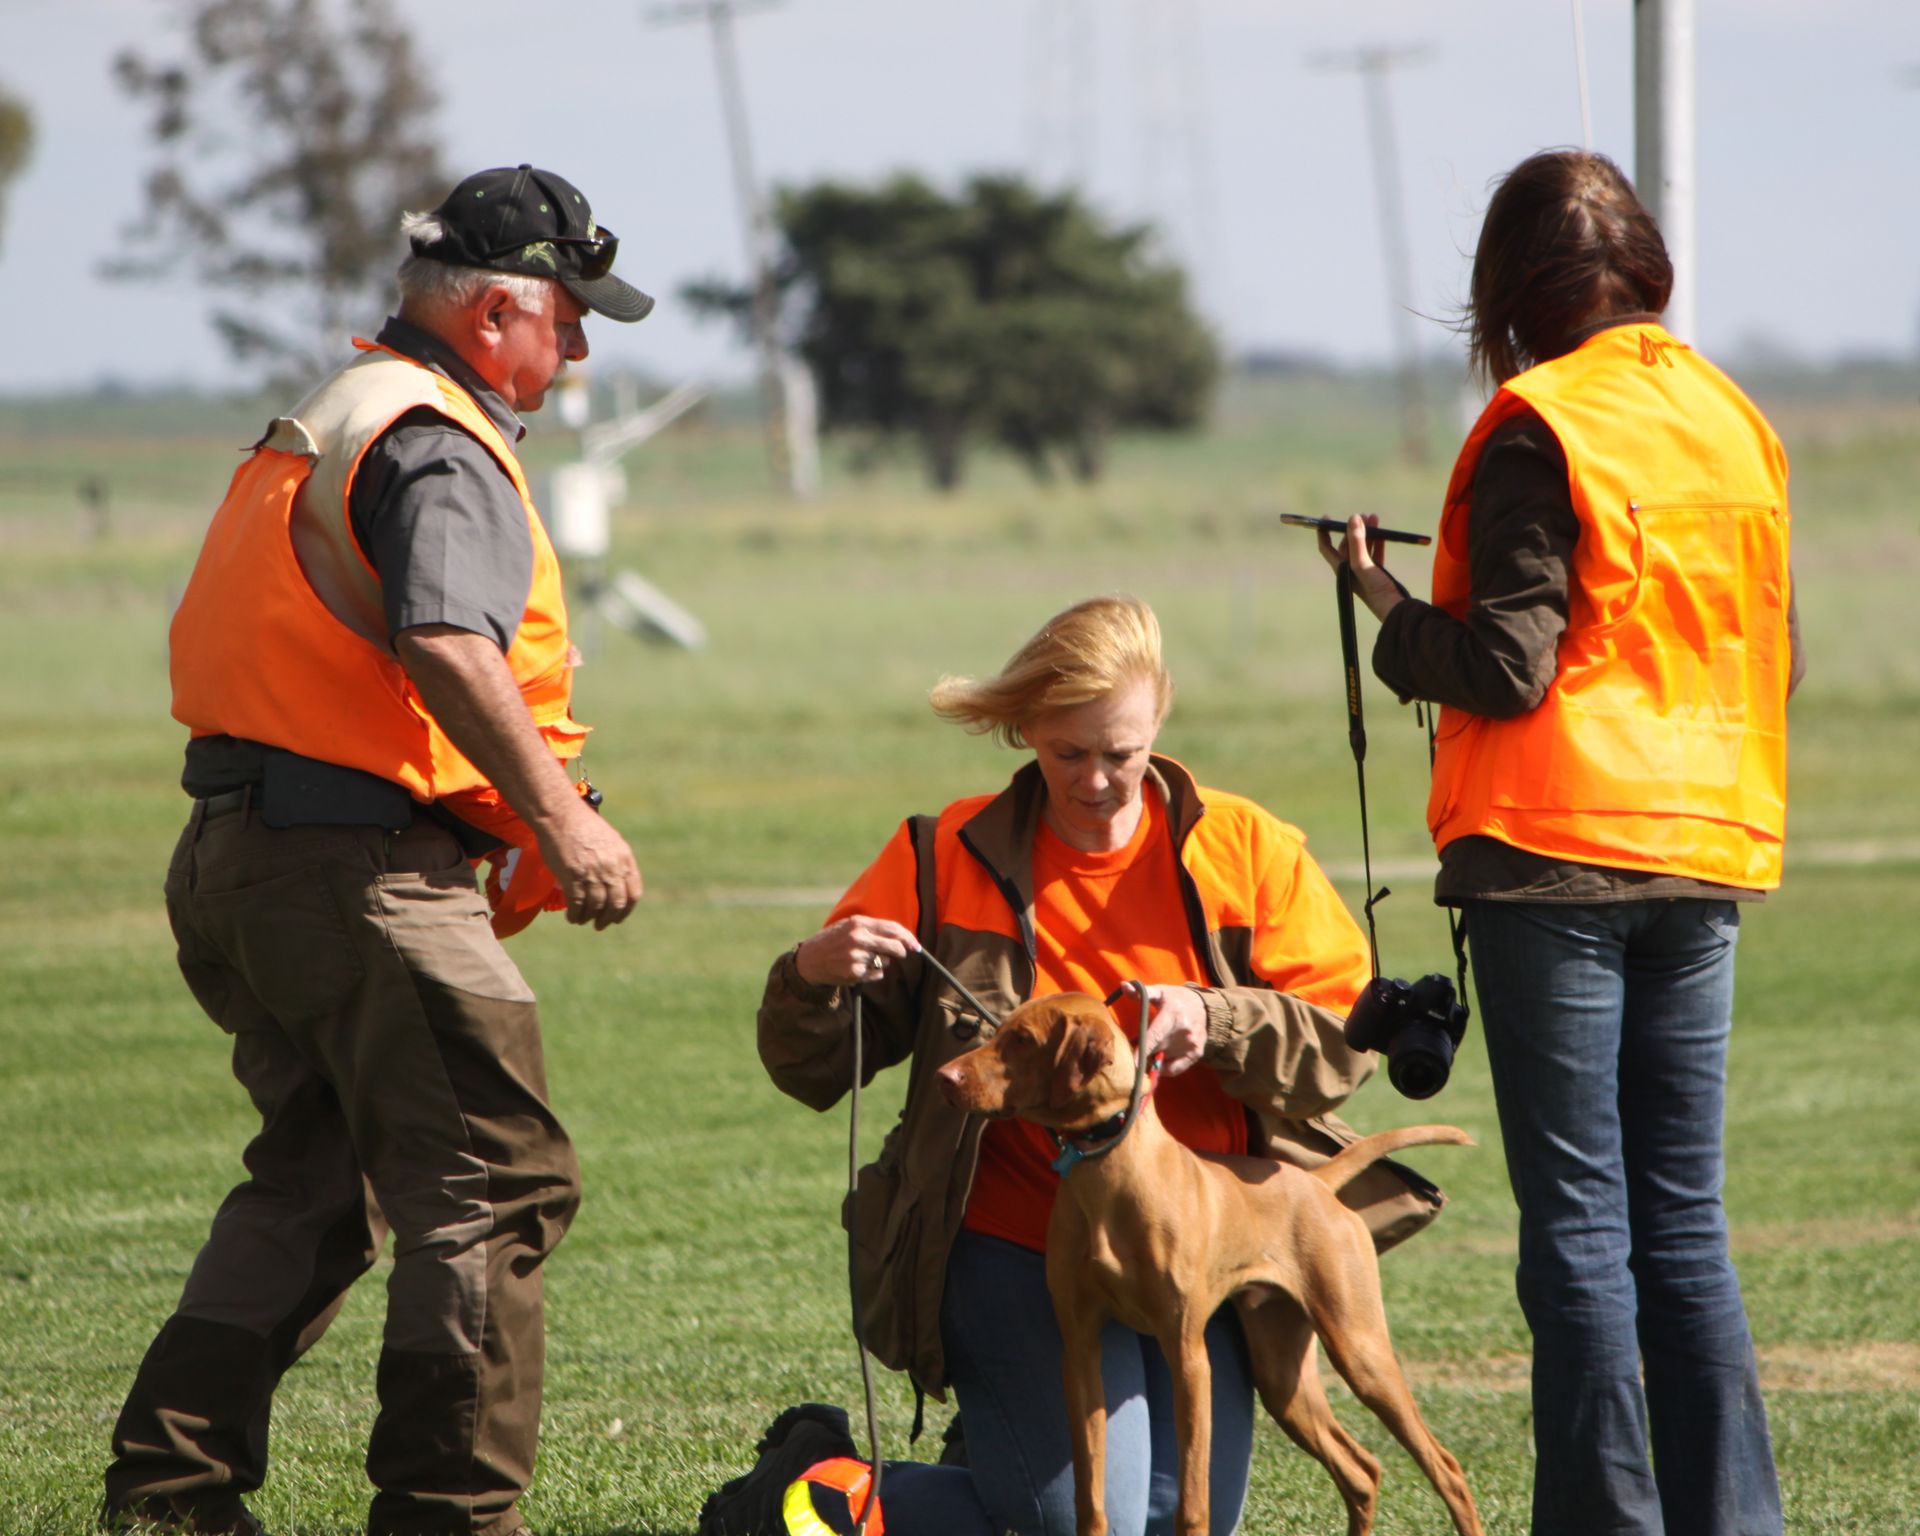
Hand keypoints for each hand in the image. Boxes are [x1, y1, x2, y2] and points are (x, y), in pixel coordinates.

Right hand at [538, 803, 643, 929]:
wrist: (560, 815)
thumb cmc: (582, 825)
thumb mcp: (610, 841)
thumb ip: (616, 862)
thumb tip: (616, 884)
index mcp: (624, 858)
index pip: (634, 893)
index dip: (626, 910)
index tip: (619, 917)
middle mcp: (611, 868)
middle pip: (616, 904)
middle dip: (609, 919)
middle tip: (600, 924)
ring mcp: (592, 873)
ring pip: (596, 907)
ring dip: (589, 918)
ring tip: (582, 920)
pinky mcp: (572, 877)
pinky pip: (577, 905)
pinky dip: (575, 915)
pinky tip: (572, 917)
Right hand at [795, 916, 919, 987]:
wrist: (809, 960)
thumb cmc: (833, 941)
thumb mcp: (849, 926)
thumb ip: (872, 929)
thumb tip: (901, 937)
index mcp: (858, 923)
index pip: (891, 928)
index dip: (907, 937)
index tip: (916, 944)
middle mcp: (858, 939)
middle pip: (894, 947)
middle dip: (901, 951)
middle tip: (902, 953)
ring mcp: (856, 957)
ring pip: (884, 961)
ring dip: (881, 961)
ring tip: (863, 958)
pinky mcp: (854, 973)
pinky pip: (877, 974)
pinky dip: (874, 973)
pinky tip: (858, 968)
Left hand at [1140, 985, 1207, 1077]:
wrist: (1203, 1005)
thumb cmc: (1175, 998)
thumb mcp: (1160, 992)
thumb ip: (1141, 992)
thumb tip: (1123, 985)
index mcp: (1172, 1014)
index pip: (1155, 1036)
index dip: (1143, 1050)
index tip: (1133, 1064)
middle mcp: (1184, 1031)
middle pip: (1157, 1049)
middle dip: (1144, 1050)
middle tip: (1137, 1045)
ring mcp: (1192, 1044)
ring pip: (1164, 1058)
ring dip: (1154, 1057)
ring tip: (1150, 1048)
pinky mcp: (1197, 1053)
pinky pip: (1176, 1069)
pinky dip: (1165, 1068)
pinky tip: (1160, 1060)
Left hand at [1317, 512, 1404, 622]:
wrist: (1393, 608)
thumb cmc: (1374, 588)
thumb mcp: (1362, 563)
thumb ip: (1357, 541)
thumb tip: (1353, 517)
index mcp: (1340, 568)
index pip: (1326, 548)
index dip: (1323, 533)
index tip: (1326, 517)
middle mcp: (1349, 570)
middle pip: (1347, 544)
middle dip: (1352, 529)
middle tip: (1361, 516)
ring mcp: (1364, 572)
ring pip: (1363, 547)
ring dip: (1367, 533)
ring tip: (1374, 518)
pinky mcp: (1377, 573)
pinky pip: (1375, 553)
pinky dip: (1378, 542)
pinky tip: (1383, 534)